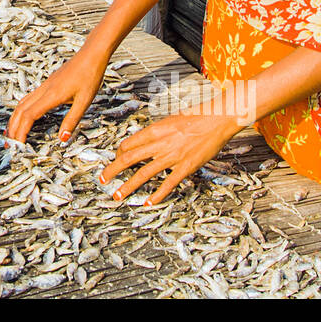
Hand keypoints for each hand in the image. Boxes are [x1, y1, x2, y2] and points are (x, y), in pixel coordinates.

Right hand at [6, 47, 108, 143]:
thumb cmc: (90, 76)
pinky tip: (23, 116)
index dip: (21, 131)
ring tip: (11, 133)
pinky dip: (21, 110)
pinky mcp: (46, 84)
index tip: (18, 145)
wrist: (90, 55)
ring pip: (22, 103)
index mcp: (52, 95)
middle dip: (13, 128)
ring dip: (14, 119)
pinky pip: (28, 98)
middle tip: (9, 144)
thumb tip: (62, 139)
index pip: (29, 116)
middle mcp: (44, 90)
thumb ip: (72, 120)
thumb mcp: (84, 101)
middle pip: (20, 110)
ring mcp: (44, 86)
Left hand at [99, 110, 242, 204]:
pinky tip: (148, 203)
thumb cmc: (195, 117)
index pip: (128, 144)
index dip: (118, 154)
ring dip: (127, 186)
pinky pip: (168, 184)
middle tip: (103, 180)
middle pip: (128, 159)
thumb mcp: (170, 121)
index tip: (116, 161)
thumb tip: (144, 142)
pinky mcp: (186, 167)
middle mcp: (159, 143)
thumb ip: (156, 133)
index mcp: (154, 130)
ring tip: (117, 196)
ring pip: (143, 174)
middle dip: (112, 170)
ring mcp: (172, 157)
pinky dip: (157, 195)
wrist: (217, 119)